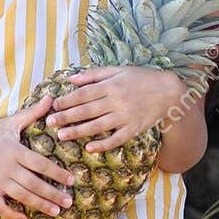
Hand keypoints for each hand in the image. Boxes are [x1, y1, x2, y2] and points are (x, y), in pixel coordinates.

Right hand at [0, 94, 73, 218]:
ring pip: (21, 196)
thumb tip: (51, 97)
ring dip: (39, 204)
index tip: (71, 180)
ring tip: (56, 211)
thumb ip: (33, 113)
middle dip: (52, 194)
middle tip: (69, 202)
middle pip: (34, 183)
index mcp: (15, 150)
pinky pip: (0, 206)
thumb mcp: (11, 122)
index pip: (41, 164)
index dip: (57, 173)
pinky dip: (11, 214)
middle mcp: (8, 167)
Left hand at [44, 66, 184, 151]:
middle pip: (87, 110)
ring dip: (78, 131)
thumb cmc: (140, 78)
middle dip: (67, 117)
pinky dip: (103, 144)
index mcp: (111, 85)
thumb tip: (72, 79)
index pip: (83, 94)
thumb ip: (94, 74)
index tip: (53, 105)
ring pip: (98, 126)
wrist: (168, 92)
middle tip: (50, 123)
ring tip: (62, 136)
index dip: (67, 100)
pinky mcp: (134, 129)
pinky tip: (90, 148)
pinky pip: (116, 139)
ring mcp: (125, 116)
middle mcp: (116, 101)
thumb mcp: (117, 70)